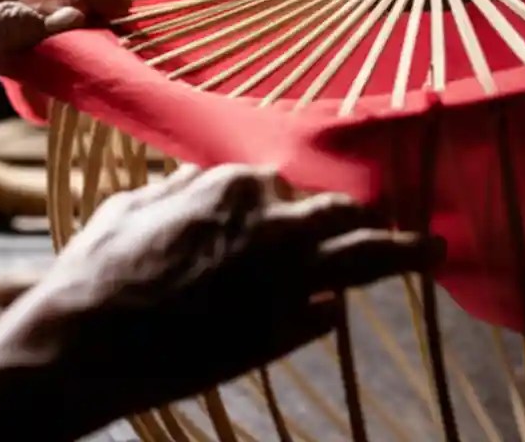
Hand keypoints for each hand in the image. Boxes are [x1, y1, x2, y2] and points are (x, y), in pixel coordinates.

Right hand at [0, 164, 443, 435]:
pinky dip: (328, 306)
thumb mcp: (130, 210)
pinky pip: (328, 311)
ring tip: (435, 248)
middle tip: (378, 218)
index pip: (281, 179)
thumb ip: (175, 191)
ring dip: (404, 249)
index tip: (292, 201)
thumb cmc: (97, 270)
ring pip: (367, 256)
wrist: (89, 345)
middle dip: (359, 213)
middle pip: (341, 210)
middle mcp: (272, 226)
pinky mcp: (284, 331)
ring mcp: (286, 281)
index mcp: (232, 186)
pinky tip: (331, 309)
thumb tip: (197, 181)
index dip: (282, 195)